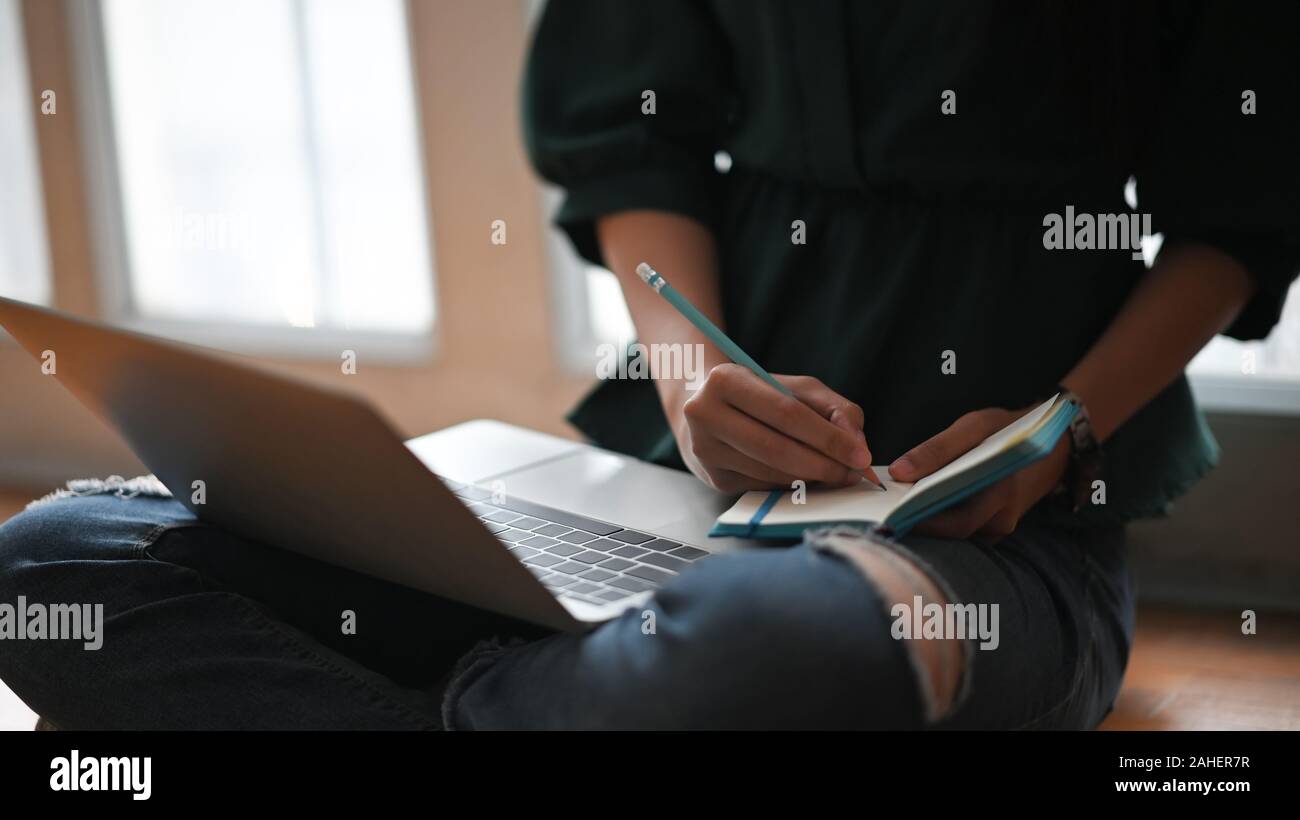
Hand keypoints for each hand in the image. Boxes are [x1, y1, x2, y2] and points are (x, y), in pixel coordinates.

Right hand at [666, 364, 876, 492]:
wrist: (706, 407)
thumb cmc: (760, 394)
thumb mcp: (796, 388)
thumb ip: (834, 409)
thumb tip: (857, 446)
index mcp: (726, 380)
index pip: (786, 413)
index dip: (828, 437)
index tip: (861, 455)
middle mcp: (706, 414)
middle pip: (776, 448)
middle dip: (823, 465)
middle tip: (853, 474)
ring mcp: (706, 449)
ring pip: (770, 472)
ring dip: (811, 479)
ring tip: (837, 475)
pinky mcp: (714, 478)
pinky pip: (764, 487)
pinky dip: (793, 485)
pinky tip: (808, 478)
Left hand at [889, 406, 1069, 543]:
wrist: (1050, 443)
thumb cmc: (1008, 430)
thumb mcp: (974, 427)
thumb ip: (937, 449)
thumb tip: (899, 472)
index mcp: (1001, 492)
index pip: (955, 523)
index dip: (921, 523)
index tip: (889, 515)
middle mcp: (1003, 518)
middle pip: (952, 533)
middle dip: (918, 523)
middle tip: (886, 512)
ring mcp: (1000, 527)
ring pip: (956, 534)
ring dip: (928, 521)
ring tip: (900, 504)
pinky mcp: (994, 527)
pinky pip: (963, 529)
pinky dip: (941, 519)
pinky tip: (920, 504)